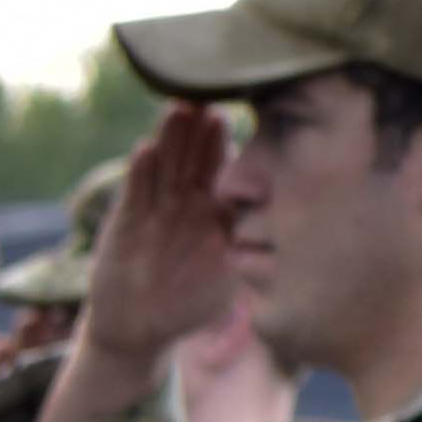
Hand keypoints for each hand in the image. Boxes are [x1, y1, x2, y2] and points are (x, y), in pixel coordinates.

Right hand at [79, 105, 245, 368]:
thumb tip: (293, 239)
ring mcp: (156, 207)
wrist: (140, 325)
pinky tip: (146, 149)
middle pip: (196, 158)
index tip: (247, 121)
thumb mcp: (229, 276)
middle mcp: (186, 201)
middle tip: (214, 96)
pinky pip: (137, 193)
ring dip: (172, 138)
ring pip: (166, 165)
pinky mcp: (127, 220)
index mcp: (215, 210)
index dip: (235, 148)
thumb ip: (252, 252)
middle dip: (203, 130)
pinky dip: (141, 173)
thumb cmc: (191, 300)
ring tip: (180, 108)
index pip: (227, 170)